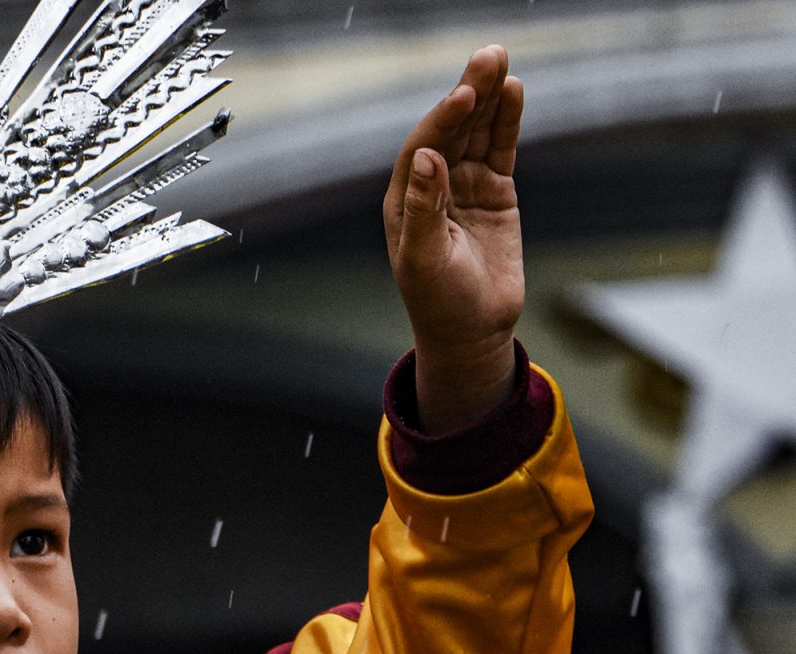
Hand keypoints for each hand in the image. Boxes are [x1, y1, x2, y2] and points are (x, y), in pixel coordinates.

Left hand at [384, 45, 523, 433]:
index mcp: (405, 200)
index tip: (462, 95)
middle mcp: (432, 186)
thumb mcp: (424, 262)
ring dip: (488, 98)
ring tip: (501, 62)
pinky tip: (513, 93)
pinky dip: (506, 122)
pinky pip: (500, 149)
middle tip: (489, 55)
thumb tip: (425, 159)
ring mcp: (465, 186)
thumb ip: (423, 210)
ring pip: (477, 133)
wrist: (473, 331)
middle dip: (468, 93)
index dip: (442, 120)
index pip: (424, 148)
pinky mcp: (495, 193)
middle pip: (452, 130)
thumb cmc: (440, 303)